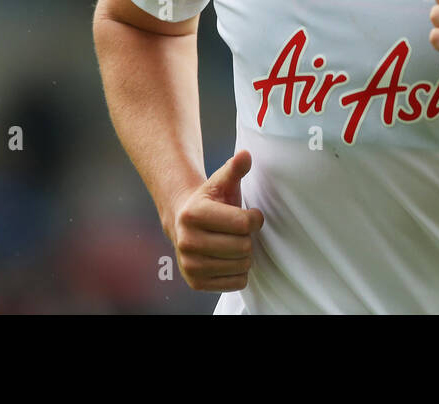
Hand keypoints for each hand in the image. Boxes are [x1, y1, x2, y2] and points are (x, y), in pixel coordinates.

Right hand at [164, 149, 264, 292]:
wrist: (183, 223)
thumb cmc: (210, 201)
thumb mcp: (221, 182)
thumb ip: (235, 168)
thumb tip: (246, 155)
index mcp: (193, 214)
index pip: (244, 224)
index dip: (254, 218)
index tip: (249, 215)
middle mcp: (187, 241)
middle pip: (244, 247)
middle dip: (248, 237)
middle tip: (239, 231)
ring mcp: (190, 265)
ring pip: (242, 266)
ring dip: (245, 255)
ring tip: (233, 243)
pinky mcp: (195, 283)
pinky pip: (237, 283)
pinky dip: (239, 272)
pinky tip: (229, 258)